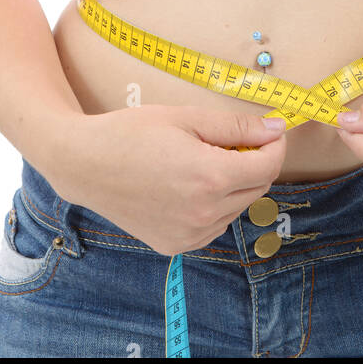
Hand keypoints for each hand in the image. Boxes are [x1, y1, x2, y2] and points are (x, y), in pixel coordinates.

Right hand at [50, 105, 287, 255]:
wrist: (85, 164)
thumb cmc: (133, 132)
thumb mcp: (187, 117)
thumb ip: (237, 127)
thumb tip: (278, 129)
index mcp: (210, 178)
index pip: (268, 166)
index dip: (275, 145)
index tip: (269, 130)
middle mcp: (204, 213)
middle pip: (257, 188)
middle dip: (255, 162)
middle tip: (230, 140)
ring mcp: (190, 235)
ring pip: (237, 207)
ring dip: (234, 184)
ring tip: (201, 160)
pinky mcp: (176, 245)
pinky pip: (214, 224)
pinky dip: (214, 204)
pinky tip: (187, 185)